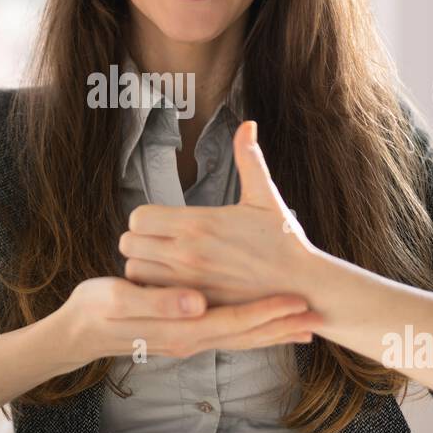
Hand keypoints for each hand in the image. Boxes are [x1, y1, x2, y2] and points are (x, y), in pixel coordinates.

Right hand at [49, 276, 323, 368]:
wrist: (78, 332)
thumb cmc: (96, 310)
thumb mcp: (119, 301)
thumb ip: (158, 303)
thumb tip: (197, 302)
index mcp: (179, 329)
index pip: (233, 321)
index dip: (266, 311)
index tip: (295, 301)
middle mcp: (190, 340)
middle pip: (245, 335)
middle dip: (282, 326)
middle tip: (318, 315)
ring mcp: (188, 340)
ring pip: (241, 338)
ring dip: (273, 331)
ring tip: (304, 323)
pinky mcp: (185, 334)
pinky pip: (228, 335)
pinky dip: (252, 330)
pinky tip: (266, 324)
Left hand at [119, 120, 321, 305]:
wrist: (303, 288)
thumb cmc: (284, 242)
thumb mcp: (266, 197)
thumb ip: (249, 159)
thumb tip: (248, 124)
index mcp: (197, 223)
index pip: (139, 217)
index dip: (145, 220)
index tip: (160, 224)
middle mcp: (186, 253)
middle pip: (129, 245)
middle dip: (139, 243)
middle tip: (157, 245)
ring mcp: (188, 284)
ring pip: (136, 273)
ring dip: (144, 268)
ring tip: (162, 266)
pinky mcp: (194, 307)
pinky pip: (153, 300)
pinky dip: (155, 293)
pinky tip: (171, 289)